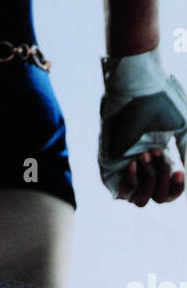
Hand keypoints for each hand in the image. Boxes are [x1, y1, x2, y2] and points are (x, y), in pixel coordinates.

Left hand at [98, 51, 186, 205]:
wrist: (141, 87)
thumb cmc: (163, 101)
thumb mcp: (184, 129)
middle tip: (158, 153)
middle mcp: (144, 167)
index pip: (171, 191)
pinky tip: (133, 162)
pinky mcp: (109, 166)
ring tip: (146, 155)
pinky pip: (120, 193)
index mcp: (162, 159)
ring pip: (139, 200)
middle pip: (157, 199)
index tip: (180, 171)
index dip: (178, 187)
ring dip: (149, 181)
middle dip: (163, 181)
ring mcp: (126, 168)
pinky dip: (131, 183)